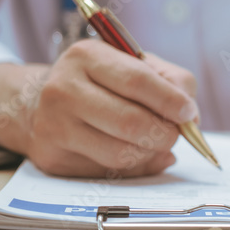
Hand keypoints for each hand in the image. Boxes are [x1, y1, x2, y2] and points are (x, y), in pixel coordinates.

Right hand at [24, 40, 198, 177]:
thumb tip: (190, 119)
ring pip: (120, 154)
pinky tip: (136, 154)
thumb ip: (171, 82)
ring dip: (150, 153)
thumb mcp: (134, 64)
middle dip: (164, 133)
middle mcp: (63, 89)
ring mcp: (54, 126)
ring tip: (155, 143)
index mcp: (86, 56)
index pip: (136, 81)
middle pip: (130, 122)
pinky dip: (133, 168)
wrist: (39, 103)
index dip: (170, 101)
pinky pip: (107, 173)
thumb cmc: (102, 81)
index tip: (188, 113)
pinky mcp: (52, 158)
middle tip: (175, 135)